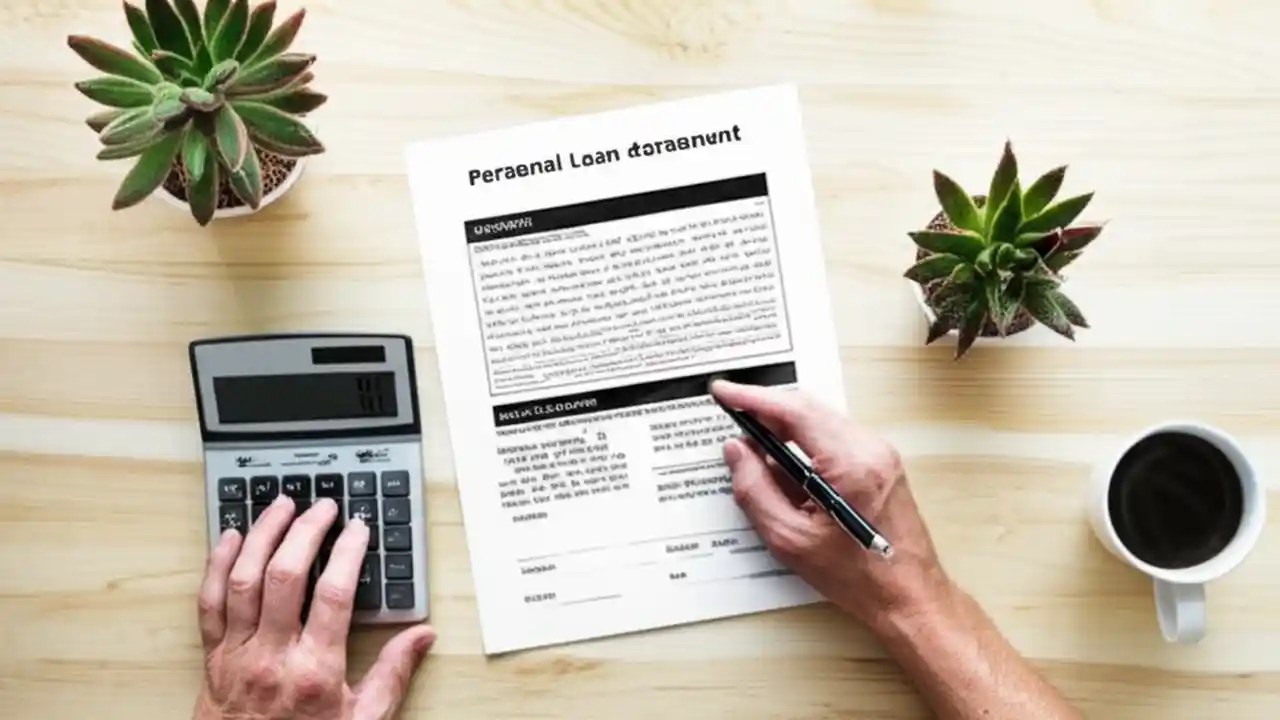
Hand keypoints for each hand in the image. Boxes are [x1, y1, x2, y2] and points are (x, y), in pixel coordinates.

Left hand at [195, 496, 434, 719]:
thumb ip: (394, 675)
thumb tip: (423, 636)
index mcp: (315, 671)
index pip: (333, 594)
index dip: (347, 553)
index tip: (358, 529)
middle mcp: (273, 657)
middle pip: (285, 576)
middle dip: (306, 532)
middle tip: (323, 507)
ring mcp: (238, 654)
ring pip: (244, 581)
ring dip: (262, 536)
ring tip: (280, 507)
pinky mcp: (213, 658)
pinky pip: (210, 603)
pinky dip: (217, 566)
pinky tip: (231, 539)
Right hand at [711, 380, 951, 630]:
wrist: (909, 596)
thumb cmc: (859, 578)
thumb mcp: (791, 540)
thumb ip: (756, 491)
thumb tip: (736, 453)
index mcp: (851, 464)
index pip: (794, 412)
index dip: (753, 398)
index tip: (725, 392)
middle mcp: (870, 449)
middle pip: (807, 410)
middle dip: (766, 411)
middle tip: (731, 418)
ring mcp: (880, 453)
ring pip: (820, 422)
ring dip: (785, 430)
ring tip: (754, 452)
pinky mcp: (881, 463)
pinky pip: (834, 438)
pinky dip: (804, 445)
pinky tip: (784, 468)